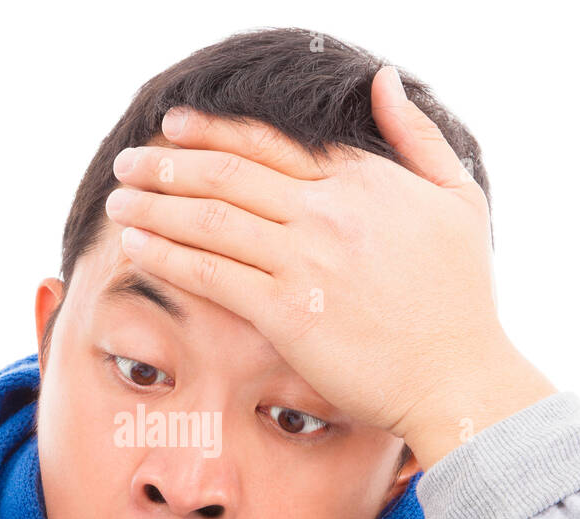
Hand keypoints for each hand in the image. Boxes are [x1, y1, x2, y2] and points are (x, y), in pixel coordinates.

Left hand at [104, 65, 556, 469]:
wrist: (458, 377)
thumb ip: (416, 136)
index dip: (213, 130)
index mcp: (363, 180)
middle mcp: (327, 212)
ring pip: (210, 218)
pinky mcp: (286, 313)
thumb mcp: (457, 199)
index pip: (270, 142)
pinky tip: (137, 245)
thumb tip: (380, 81)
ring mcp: (305, 261)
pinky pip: (212, 273)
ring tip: (118, 200)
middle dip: (166, 163)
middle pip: (227, 173)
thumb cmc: (461, 298)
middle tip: (128, 161)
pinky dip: (168, 255)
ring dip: (154, 204)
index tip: (174, 126)